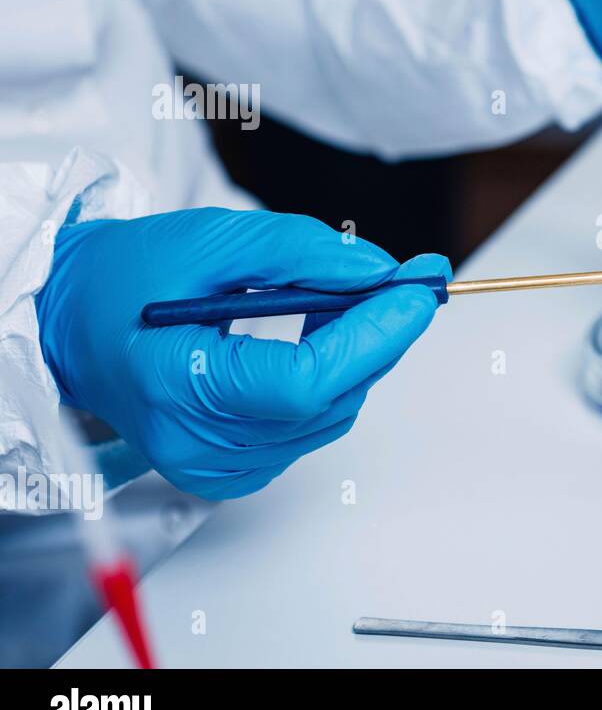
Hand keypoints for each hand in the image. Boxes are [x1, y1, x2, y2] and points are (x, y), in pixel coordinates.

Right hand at [36, 209, 446, 498]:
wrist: (73, 321)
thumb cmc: (128, 278)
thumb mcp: (209, 241)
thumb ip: (298, 253)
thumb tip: (380, 272)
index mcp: (176, 389)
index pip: (303, 382)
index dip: (372, 338)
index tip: (420, 291)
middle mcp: (197, 445)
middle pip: (327, 400)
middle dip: (382, 337)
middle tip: (415, 282)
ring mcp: (215, 466)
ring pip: (330, 414)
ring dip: (360, 356)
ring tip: (359, 300)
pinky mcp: (232, 468)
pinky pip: (311, 425)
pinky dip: (332, 378)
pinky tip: (323, 337)